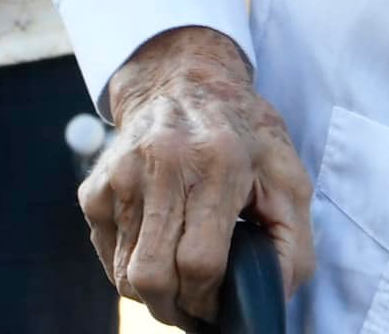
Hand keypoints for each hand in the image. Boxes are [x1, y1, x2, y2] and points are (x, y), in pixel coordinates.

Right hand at [81, 25, 313, 328]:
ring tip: (179, 278)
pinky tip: (157, 245)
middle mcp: (164, 165)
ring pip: (125, 275)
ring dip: (153, 293)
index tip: (219, 305)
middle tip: (195, 306)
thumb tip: (275, 297)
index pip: (200, 262)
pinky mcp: (96, 188)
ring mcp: (123, 175)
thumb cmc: (244, 134)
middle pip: (153, 276)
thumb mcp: (287, 175)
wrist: (188, 81)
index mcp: (219, 160)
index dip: (210, 299)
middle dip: (176, 308)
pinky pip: (108, 256)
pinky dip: (131, 267)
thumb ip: (293, 241)